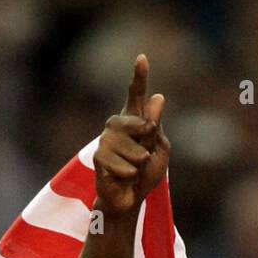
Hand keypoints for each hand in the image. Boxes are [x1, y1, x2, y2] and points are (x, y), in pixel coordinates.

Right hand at [93, 53, 169, 215]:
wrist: (129, 199)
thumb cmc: (145, 173)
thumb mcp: (159, 149)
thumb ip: (156, 126)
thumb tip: (158, 97)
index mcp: (134, 119)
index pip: (136, 94)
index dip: (139, 76)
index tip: (142, 57)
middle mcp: (117, 124)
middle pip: (143, 125)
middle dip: (149, 144)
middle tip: (143, 158)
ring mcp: (106, 139)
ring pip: (137, 150)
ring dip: (140, 164)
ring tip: (132, 170)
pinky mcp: (99, 157)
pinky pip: (127, 166)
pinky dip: (131, 176)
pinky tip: (123, 178)